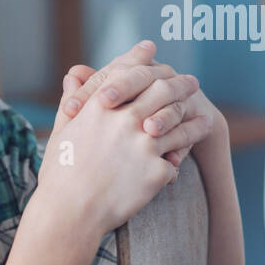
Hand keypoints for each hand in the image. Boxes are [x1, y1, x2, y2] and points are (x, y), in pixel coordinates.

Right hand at [37, 53, 214, 235]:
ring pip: (180, 124)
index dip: (142, 59)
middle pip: (164, 91)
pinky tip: (183, 162)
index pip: (129, 72)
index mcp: (100, 107)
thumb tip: (73, 75)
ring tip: (204, 120)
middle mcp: (125, 120)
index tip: (152, 51)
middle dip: (181, 84)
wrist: (69, 213)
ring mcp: (144, 145)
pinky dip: (177, 162)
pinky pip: (175, 162)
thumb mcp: (61, 132)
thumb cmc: (60, 174)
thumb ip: (72, 101)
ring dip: (194, 121)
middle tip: (191, 83)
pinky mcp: (156, 172)